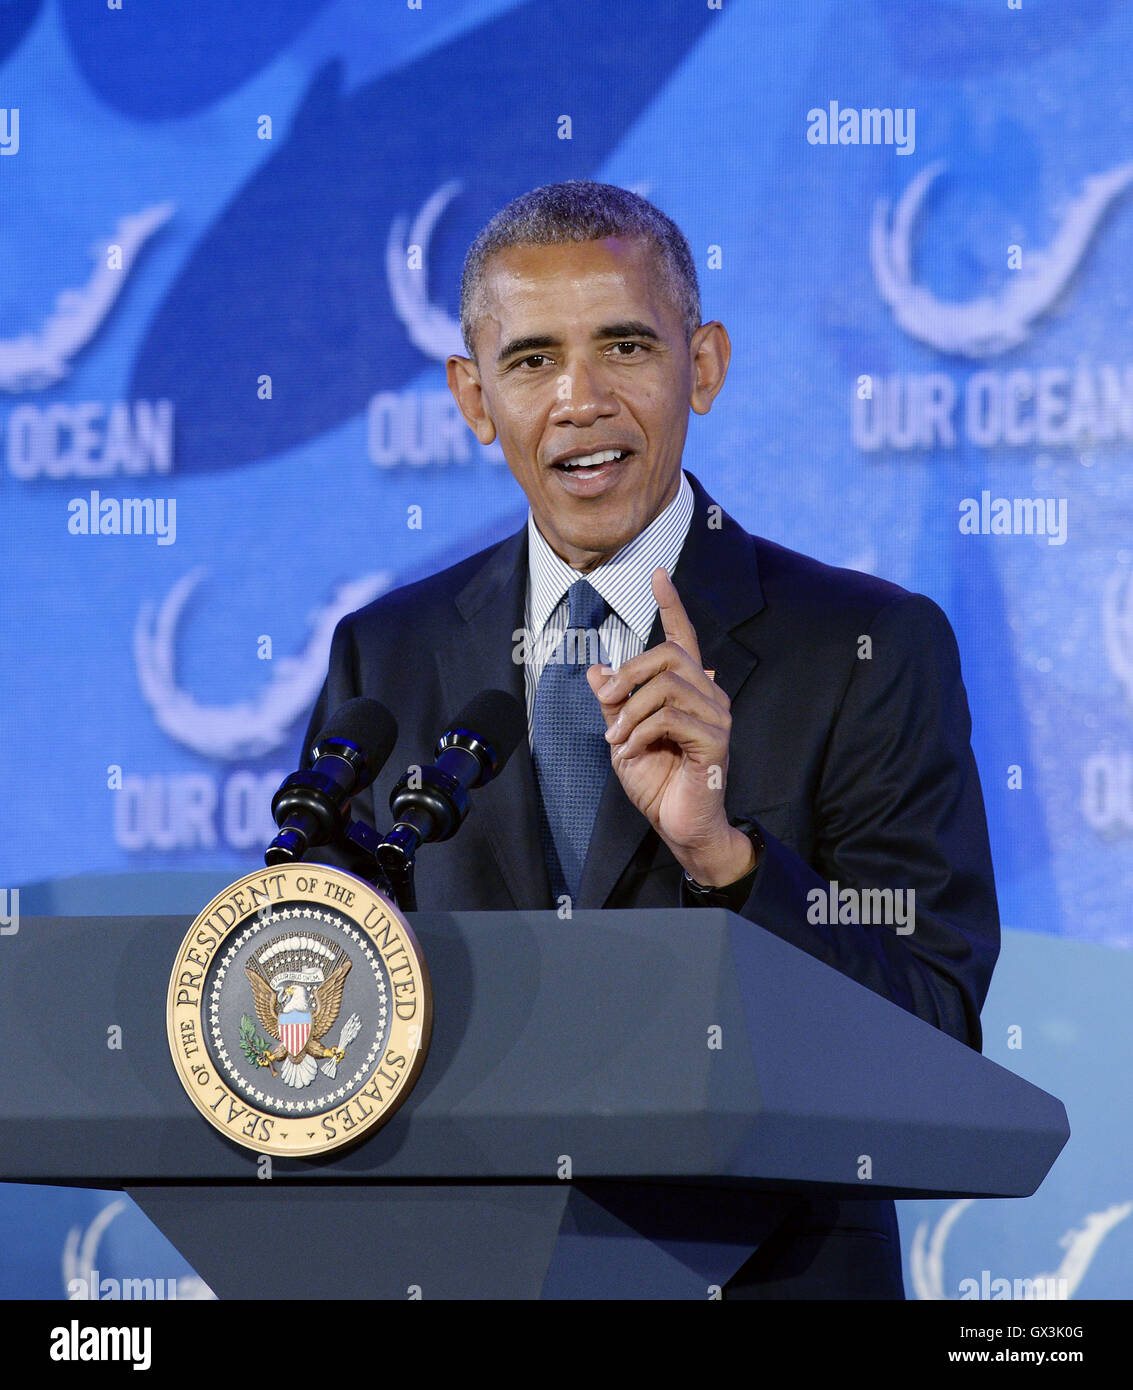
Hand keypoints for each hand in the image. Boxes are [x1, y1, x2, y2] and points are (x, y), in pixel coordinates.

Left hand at [585, 567, 756, 886]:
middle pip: (668, 654)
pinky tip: (630, 751)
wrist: (679, 824)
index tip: (658, 574)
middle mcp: (709, 694)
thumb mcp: (623, 736)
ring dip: (630, 710)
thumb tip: (595, 670)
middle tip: (606, 700)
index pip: (683, 637)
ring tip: (615, 738)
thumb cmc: (657, 782)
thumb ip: (614, 704)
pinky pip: (670, 717)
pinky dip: (640, 732)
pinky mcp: (715, 740)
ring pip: (667, 685)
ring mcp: (716, 716)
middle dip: (629, 673)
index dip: (671, 604)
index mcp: (689, 689)